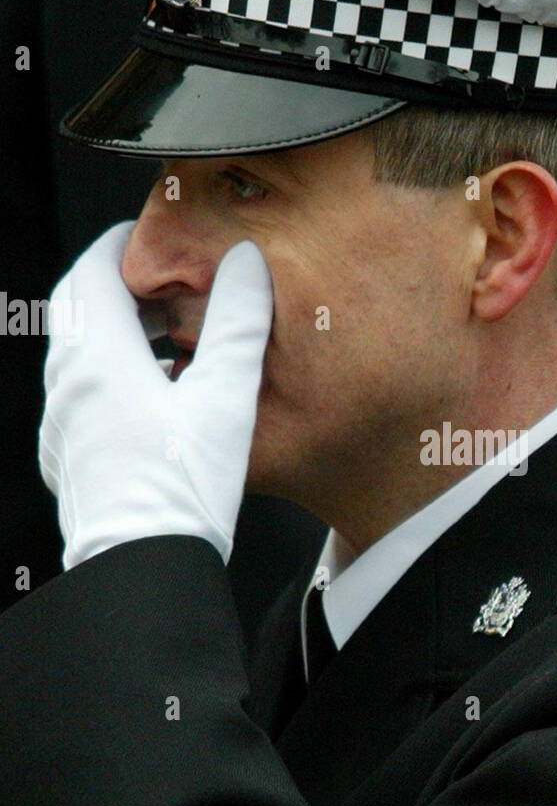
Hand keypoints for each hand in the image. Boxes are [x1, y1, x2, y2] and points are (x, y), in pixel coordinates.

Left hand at [39, 221, 272, 568]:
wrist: (140, 568)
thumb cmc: (180, 489)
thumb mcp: (224, 396)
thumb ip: (237, 323)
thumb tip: (244, 263)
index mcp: (99, 357)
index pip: (92, 271)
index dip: (121, 245)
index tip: (152, 237)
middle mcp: (69, 385)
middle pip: (79, 310)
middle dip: (117, 286)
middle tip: (163, 284)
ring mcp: (63, 425)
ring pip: (78, 355)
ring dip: (115, 334)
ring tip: (167, 341)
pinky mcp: (68, 459)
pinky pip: (81, 398)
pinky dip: (110, 377)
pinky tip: (153, 400)